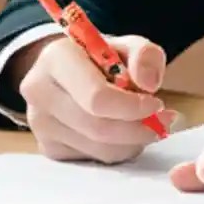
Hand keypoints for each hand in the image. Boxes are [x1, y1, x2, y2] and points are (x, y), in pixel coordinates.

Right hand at [16, 34, 178, 163]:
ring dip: (133, 142)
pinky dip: (118, 149)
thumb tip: (149, 83)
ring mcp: (39, 123)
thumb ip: (145, 55)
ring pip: (99, 149)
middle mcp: (39, 91)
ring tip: (144, 123)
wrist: (67, 70)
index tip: (157, 104)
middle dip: (139, 129)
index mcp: (56, 58)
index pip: (97, 97)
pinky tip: (123, 132)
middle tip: (164, 121)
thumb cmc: (101, 57)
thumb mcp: (128, 44)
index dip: (133, 107)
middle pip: (98, 128)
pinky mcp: (48, 147)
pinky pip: (93, 159)